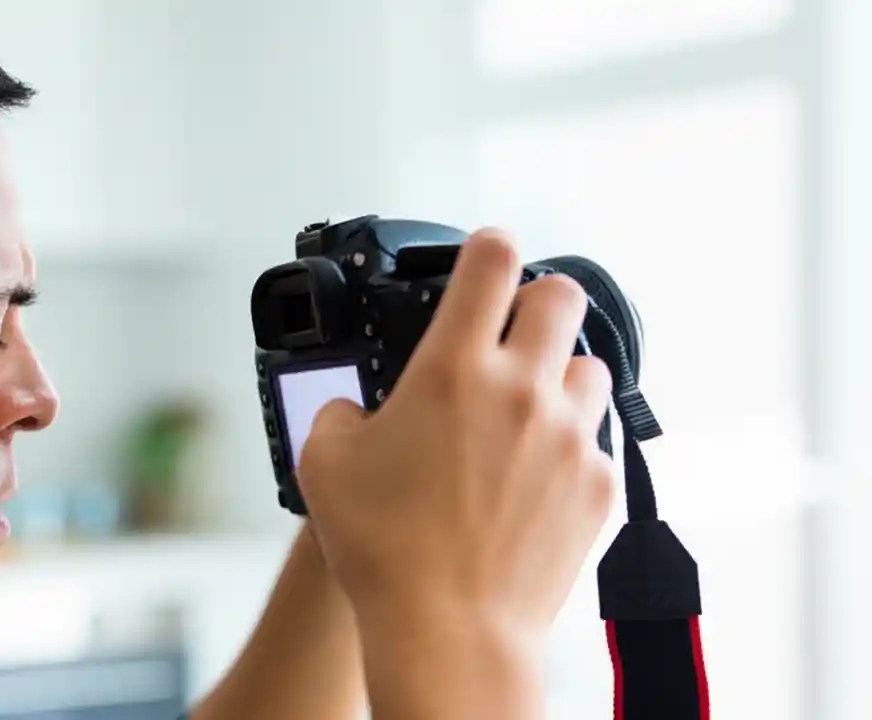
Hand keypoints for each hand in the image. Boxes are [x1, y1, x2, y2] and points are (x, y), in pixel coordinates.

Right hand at [297, 228, 614, 642]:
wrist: (448, 631)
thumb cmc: (384, 552)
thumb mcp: (323, 462)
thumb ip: (339, 410)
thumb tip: (356, 406)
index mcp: (452, 369)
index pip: (492, 261)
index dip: (487, 244)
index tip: (483, 253)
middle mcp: (521, 390)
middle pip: (561, 295)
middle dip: (534, 298)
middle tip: (509, 326)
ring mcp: (569, 437)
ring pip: (589, 364)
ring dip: (558, 370)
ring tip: (523, 406)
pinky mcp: (597, 484)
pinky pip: (595, 438)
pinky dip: (568, 441)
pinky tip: (532, 474)